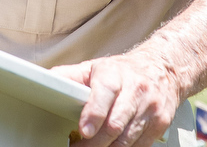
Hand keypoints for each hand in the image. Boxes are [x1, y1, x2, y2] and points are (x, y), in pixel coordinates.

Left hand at [51, 51, 180, 146]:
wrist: (162, 69)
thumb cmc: (122, 71)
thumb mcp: (94, 68)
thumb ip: (69, 77)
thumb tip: (43, 81)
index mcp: (114, 74)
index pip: (105, 93)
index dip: (94, 114)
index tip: (83, 130)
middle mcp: (135, 90)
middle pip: (115, 124)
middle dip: (95, 142)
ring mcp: (150, 108)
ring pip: (127, 139)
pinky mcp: (160, 123)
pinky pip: (140, 146)